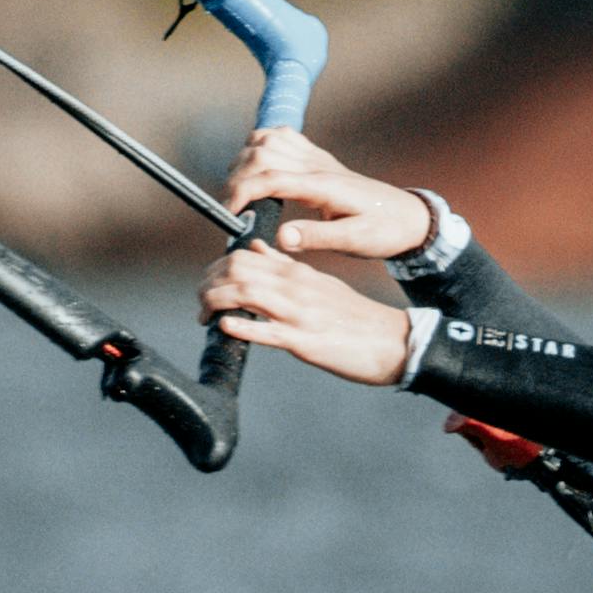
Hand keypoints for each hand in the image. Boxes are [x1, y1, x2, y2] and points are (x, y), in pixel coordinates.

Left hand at [198, 233, 420, 385]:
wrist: (392, 341)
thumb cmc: (354, 316)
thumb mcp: (321, 283)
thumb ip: (286, 268)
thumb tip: (256, 250)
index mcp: (298, 273)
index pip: (245, 256)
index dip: (216, 267)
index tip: (207, 284)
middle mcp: (295, 287)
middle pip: (238, 270)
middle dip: (208, 284)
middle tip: (199, 303)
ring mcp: (299, 314)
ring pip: (246, 294)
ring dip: (215, 303)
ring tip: (204, 316)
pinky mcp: (305, 342)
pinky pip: (267, 331)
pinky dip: (242, 327)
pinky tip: (226, 327)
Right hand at [224, 127, 436, 263]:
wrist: (408, 217)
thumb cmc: (384, 231)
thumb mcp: (354, 241)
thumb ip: (317, 237)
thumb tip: (281, 237)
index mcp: (323, 186)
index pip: (270, 178)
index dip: (242, 193)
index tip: (229, 215)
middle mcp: (317, 166)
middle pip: (260, 154)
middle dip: (237, 178)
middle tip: (232, 209)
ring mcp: (317, 158)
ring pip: (266, 140)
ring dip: (244, 160)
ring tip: (240, 191)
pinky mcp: (318, 158)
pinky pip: (281, 137)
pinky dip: (259, 146)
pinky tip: (258, 168)